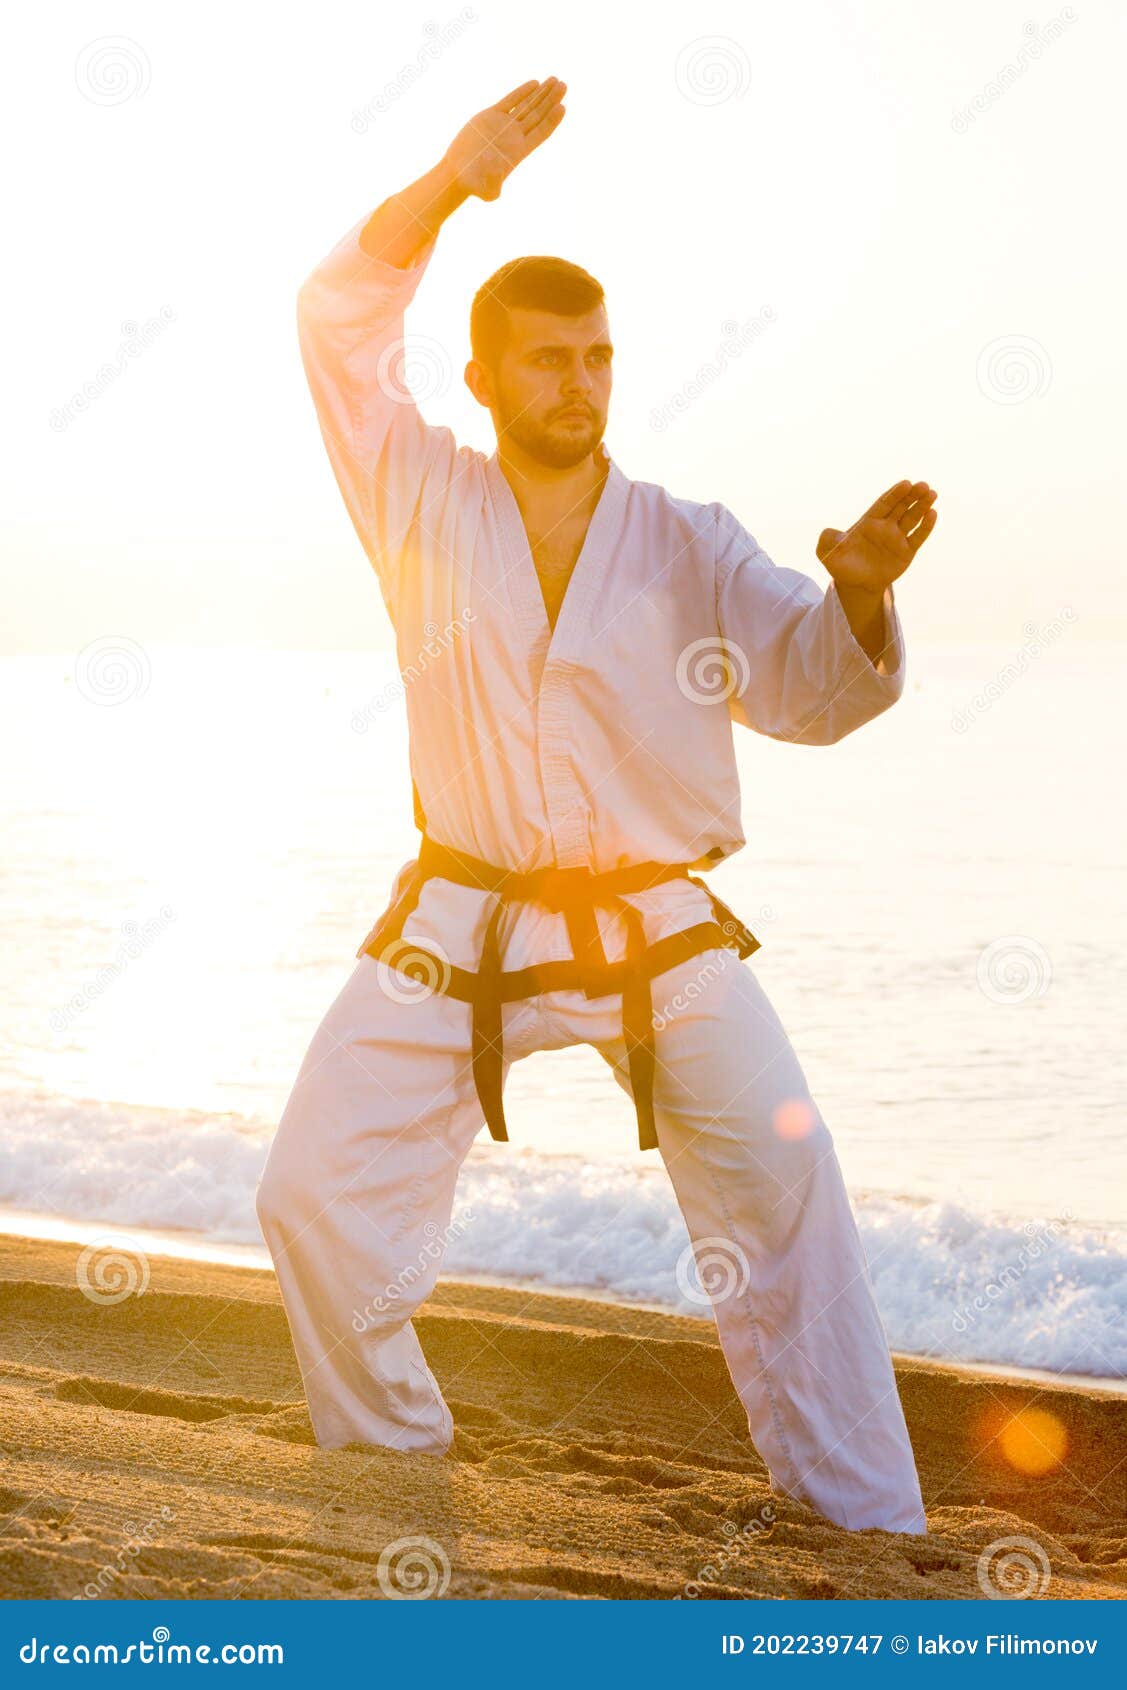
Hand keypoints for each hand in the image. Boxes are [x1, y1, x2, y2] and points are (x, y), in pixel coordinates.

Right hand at [443, 78, 566, 202]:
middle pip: (538, 115)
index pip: (540, 133)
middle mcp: (515, 136)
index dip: (552, 120)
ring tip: (555, 80)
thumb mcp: (486, 190)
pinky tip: (535, 83)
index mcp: (519, 151)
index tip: (563, 107)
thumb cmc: (473, 184)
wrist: (458, 173)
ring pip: (527, 106)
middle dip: (551, 100)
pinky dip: (522, 92)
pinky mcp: (491, 116)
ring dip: (541, 93)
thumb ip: (493, 189)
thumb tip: (496, 194)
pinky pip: (510, 101)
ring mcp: (504, 125)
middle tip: (564, 85)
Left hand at [816, 480, 937, 594]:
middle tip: (923, 485)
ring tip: (932, 494)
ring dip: (922, 506)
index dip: (895, 493)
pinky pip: (918, 537)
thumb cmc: (842, 565)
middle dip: (912, 495)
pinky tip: (933, 514)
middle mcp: (885, 526)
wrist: (856, 585)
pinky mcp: (907, 551)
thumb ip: (827, 540)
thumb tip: (827, 532)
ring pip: (912, 518)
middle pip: (901, 506)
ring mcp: (897, 538)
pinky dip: (926, 526)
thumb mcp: (827, 552)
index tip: (906, 483)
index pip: (884, 503)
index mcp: (869, 522)